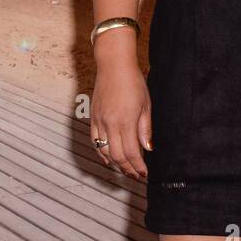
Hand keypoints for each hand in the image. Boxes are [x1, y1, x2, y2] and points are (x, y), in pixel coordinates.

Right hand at [91, 55, 151, 180]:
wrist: (114, 66)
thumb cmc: (133, 82)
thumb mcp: (146, 105)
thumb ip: (145, 128)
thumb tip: (148, 148)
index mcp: (125, 121)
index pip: (131, 153)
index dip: (137, 166)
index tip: (144, 173)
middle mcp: (110, 124)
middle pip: (117, 156)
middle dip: (127, 169)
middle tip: (136, 175)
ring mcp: (99, 121)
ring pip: (104, 151)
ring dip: (115, 163)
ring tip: (125, 169)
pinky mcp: (93, 117)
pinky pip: (94, 141)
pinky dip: (101, 153)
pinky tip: (108, 158)